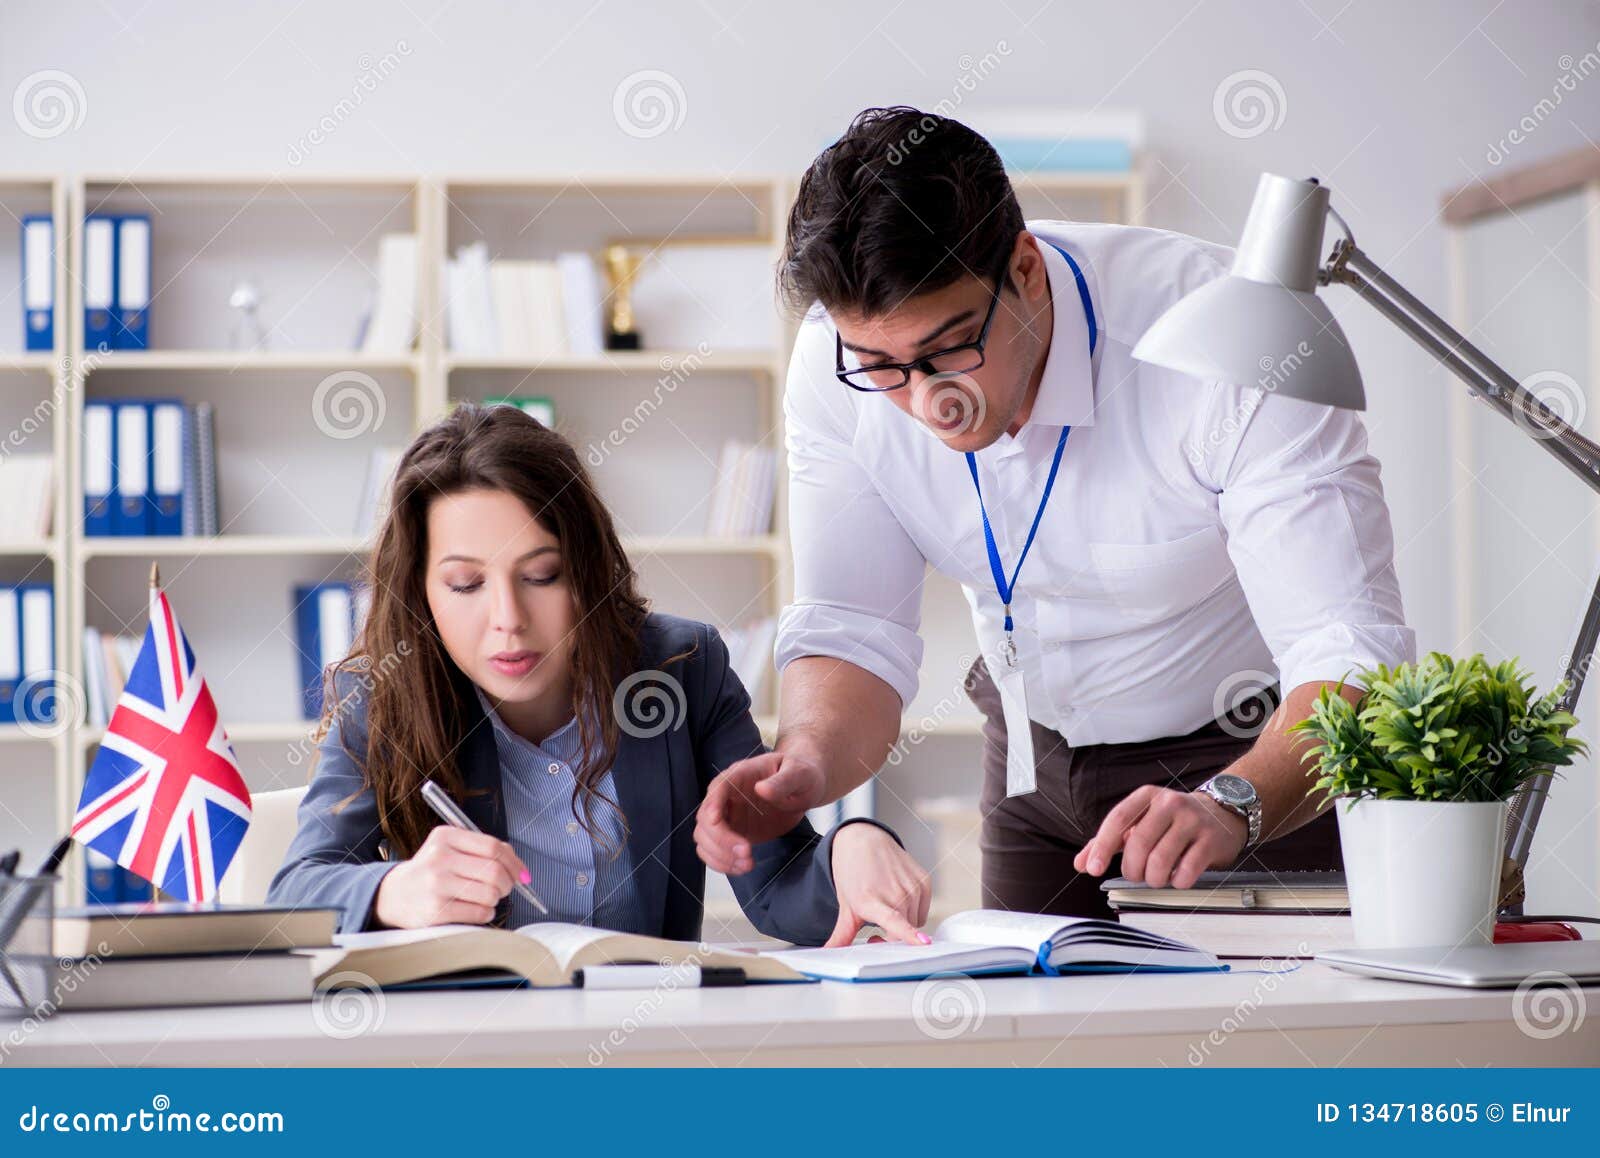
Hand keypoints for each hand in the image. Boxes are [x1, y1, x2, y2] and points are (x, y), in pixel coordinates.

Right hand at [374, 826, 530, 928]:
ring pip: (490, 894)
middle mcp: (439, 858)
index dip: (514, 862)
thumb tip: (519, 866)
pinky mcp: (436, 911)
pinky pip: (479, 913)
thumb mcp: (449, 848)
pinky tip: (476, 909)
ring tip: (486, 898)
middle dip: (508, 883)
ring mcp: (436, 885)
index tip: (522, 874)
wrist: (393, 895)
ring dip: (495, 899)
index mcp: (445, 837)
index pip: (493, 847)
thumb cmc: (430, 871)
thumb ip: (482, 850)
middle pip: (494, 871)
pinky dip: (486, 913)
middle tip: (505, 888)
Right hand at [695, 751, 825, 875]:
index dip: (712, 805)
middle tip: (747, 852)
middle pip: (705, 818)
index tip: (716, 822)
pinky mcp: (733, 834)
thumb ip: (781, 782)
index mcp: (739, 775)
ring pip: (704, 837)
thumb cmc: (801, 775)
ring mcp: (728, 816)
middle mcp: (727, 796)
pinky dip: (722, 863)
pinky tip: (741, 868)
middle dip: (721, 839)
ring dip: (720, 855)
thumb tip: (762, 789)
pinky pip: (714, 850)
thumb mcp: (798, 774)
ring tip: (747, 864)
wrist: (804, 788)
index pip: (717, 788)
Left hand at [825, 823, 932, 947]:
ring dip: (904, 922)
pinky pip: (923, 910)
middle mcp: (895, 892)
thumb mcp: (846, 906)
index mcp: (871, 900)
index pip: (894, 920)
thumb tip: (829, 953)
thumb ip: (842, 934)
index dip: (908, 933)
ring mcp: (912, 885)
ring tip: (887, 907)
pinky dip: (913, 909)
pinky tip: (899, 896)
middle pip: (903, 932)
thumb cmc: (853, 873)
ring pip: (915, 922)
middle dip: (892, 936)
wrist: (862, 840)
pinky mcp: (924, 880)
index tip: (922, 943)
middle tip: (876, 929)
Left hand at [1072, 786, 1246, 889]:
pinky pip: (1186, 871)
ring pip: (1160, 861)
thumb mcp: (1141, 821)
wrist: (1222, 813)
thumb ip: (1110, 841)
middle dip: (1132, 869)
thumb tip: (1082, 863)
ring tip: (1157, 878)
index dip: (1102, 846)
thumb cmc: (1173, 820)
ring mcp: (1192, 821)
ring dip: (1153, 879)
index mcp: (1147, 796)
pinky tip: (1177, 877)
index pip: (1118, 819)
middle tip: (1136, 875)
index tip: (1093, 869)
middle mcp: (1169, 804)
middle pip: (1138, 844)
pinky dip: (1177, 882)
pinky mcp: (1211, 841)